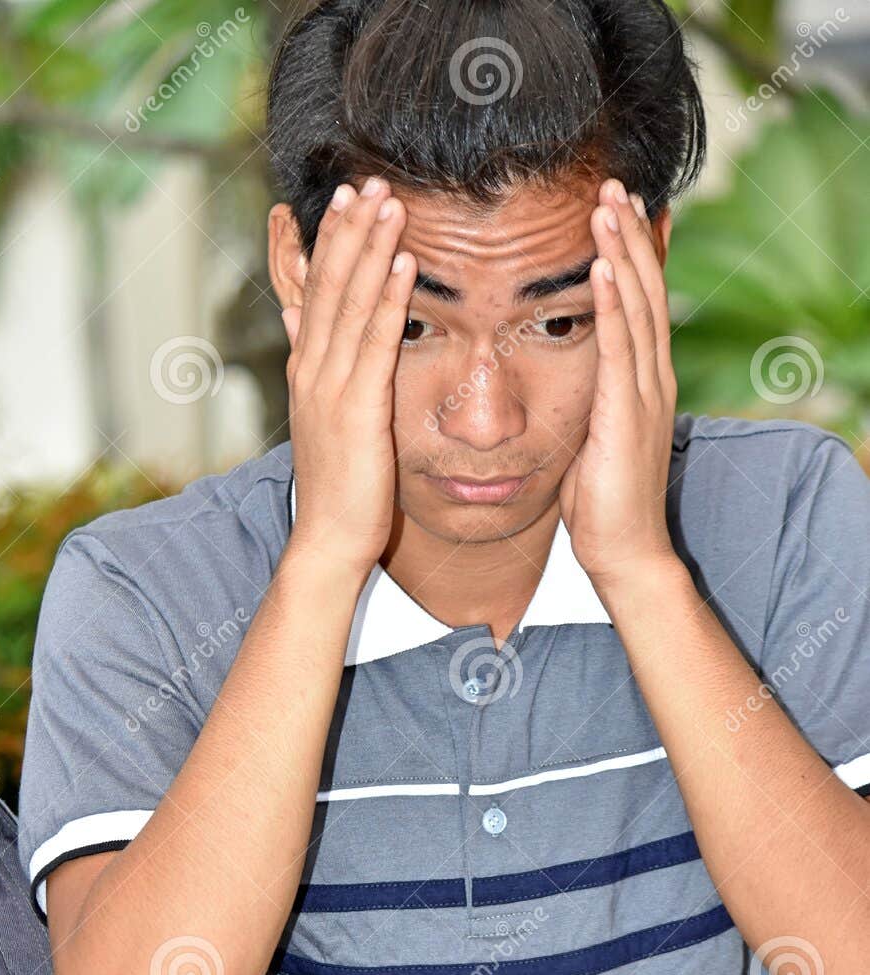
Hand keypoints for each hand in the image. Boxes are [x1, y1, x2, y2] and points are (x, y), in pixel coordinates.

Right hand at [281, 177, 417, 578]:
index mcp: (307, 371)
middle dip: (348, 229)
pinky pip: (376, 343)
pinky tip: (407, 264)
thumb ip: (320, 370)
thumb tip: (301, 324)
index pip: (316, 292)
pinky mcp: (357, 410)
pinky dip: (390, 300)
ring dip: (371, 248)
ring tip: (389, 201)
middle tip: (366, 179)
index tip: (346, 200)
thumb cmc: (340, 489)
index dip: (330, 243)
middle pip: (329, 284)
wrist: (329, 540)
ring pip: (350, 302)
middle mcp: (312, 370)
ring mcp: (331, 388)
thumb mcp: (325, 420)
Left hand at [558, 179, 677, 589]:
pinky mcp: (628, 414)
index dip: (633, 253)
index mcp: (642, 382)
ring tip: (608, 204)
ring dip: (623, 252)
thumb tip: (561, 379)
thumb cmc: (600, 504)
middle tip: (614, 181)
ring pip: (639, 307)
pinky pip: (621, 348)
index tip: (617, 208)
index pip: (642, 303)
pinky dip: (614, 305)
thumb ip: (584, 400)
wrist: (624, 554)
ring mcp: (646, 394)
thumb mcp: (589, 437)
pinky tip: (602, 268)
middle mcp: (652, 378)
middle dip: (632, 235)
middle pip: (648, 289)